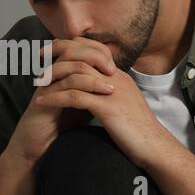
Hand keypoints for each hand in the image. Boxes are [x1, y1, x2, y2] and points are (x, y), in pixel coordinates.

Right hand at [4, 37, 117, 167]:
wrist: (39, 144)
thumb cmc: (61, 124)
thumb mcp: (83, 101)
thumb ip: (94, 89)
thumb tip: (116, 81)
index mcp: (63, 72)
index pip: (78, 48)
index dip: (97, 51)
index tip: (114, 64)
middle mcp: (53, 75)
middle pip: (71, 50)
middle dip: (94, 56)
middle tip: (113, 69)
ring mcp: (47, 86)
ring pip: (67, 67)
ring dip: (92, 75)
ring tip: (111, 86)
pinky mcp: (44, 101)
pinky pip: (62, 89)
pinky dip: (82, 91)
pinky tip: (96, 98)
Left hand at [31, 45, 176, 170]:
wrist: (155, 146)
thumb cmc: (141, 132)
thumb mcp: (126, 106)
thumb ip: (112, 94)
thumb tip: (97, 93)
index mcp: (120, 77)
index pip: (95, 50)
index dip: (72, 47)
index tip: (54, 53)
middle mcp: (116, 79)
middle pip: (83, 55)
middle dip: (58, 54)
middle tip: (39, 59)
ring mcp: (112, 92)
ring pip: (77, 72)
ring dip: (53, 76)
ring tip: (38, 83)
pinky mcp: (107, 108)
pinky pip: (75, 97)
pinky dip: (55, 98)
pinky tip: (42, 103)